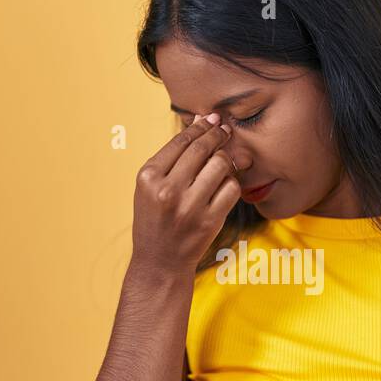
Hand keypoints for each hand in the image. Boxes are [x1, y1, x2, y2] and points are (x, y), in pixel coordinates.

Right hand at [131, 113, 240, 275]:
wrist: (160, 261)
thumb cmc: (155, 218)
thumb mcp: (151, 186)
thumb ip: (173, 156)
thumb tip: (201, 120)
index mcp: (148, 177)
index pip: (181, 141)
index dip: (200, 127)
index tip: (211, 119)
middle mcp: (167, 191)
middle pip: (202, 149)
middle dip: (217, 134)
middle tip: (224, 129)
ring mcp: (189, 207)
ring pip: (220, 165)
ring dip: (226, 158)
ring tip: (223, 159)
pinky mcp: (209, 221)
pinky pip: (231, 188)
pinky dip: (231, 182)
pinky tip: (224, 184)